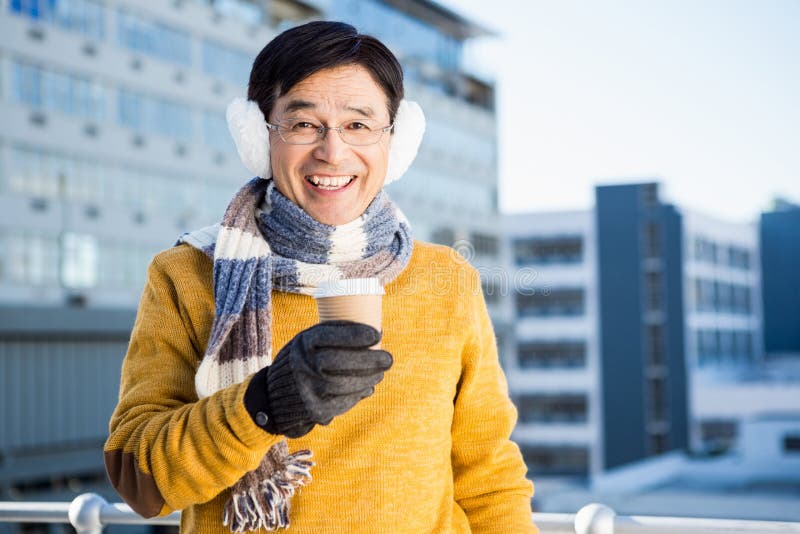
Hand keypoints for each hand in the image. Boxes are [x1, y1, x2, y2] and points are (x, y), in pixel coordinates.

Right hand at [264, 320, 391, 437]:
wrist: (274, 397)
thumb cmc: (304, 360)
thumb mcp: (309, 342)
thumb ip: (336, 336)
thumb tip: (377, 335)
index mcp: (302, 344)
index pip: (327, 336)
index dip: (354, 335)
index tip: (376, 334)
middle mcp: (302, 365)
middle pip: (337, 361)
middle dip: (368, 359)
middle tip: (388, 358)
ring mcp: (307, 389)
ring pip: (343, 384)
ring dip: (368, 378)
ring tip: (380, 373)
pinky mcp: (315, 410)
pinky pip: (343, 402)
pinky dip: (359, 394)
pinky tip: (368, 386)